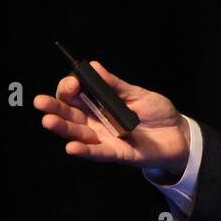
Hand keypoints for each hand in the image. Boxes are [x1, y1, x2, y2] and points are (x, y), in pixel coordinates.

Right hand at [33, 61, 190, 171]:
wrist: (179, 134)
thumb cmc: (156, 112)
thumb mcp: (137, 94)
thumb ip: (115, 85)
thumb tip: (94, 66)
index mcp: (98, 104)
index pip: (75, 96)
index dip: (69, 88)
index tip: (73, 83)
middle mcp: (96, 122)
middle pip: (70, 115)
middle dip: (55, 107)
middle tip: (41, 102)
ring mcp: (104, 138)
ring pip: (78, 134)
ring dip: (62, 128)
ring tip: (48, 121)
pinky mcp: (116, 153)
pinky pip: (97, 153)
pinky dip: (85, 150)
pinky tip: (71, 147)